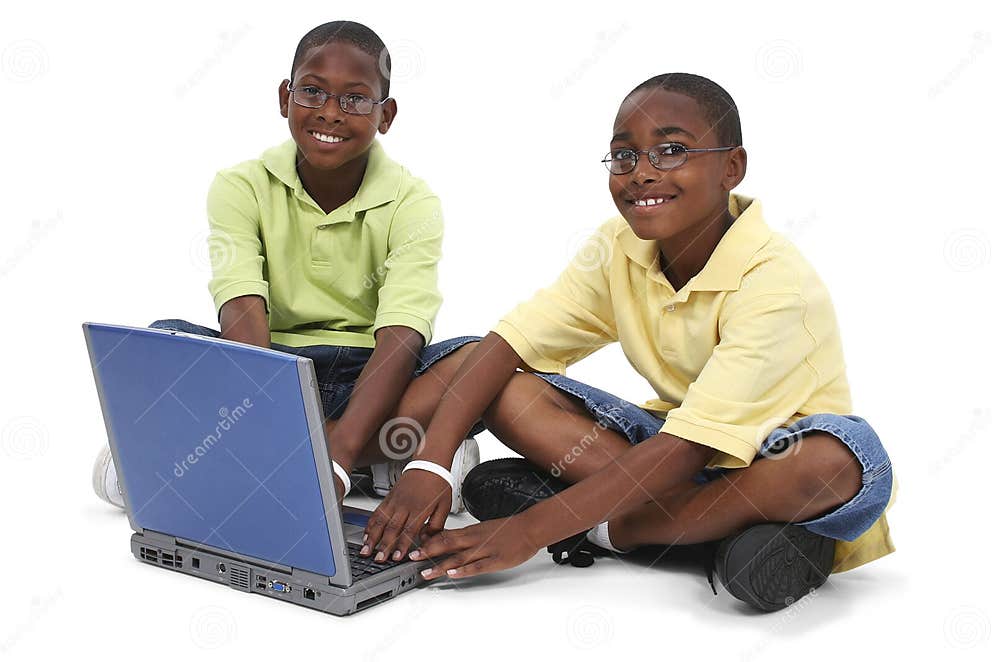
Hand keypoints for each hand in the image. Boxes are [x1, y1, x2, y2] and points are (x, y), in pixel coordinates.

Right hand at [361, 469, 451, 562]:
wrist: (429, 463)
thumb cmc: (438, 484)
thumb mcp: (445, 506)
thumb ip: (436, 526)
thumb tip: (427, 542)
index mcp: (420, 509)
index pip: (409, 530)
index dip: (401, 545)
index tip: (396, 557)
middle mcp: (405, 505)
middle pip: (392, 528)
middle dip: (384, 546)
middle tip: (378, 559)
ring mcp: (395, 501)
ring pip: (381, 522)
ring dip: (372, 537)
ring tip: (366, 550)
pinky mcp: (389, 498)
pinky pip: (377, 513)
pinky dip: (370, 525)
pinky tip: (366, 534)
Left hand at [409, 516, 540, 579]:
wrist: (529, 528)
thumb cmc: (507, 529)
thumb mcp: (482, 528)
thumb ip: (466, 536)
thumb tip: (449, 540)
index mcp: (471, 531)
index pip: (445, 535)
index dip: (428, 541)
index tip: (414, 546)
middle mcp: (474, 539)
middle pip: (447, 544)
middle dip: (428, 551)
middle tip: (412, 558)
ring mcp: (484, 550)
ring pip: (458, 557)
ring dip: (440, 565)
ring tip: (426, 572)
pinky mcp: (495, 560)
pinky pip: (477, 566)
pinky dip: (464, 570)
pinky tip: (453, 574)